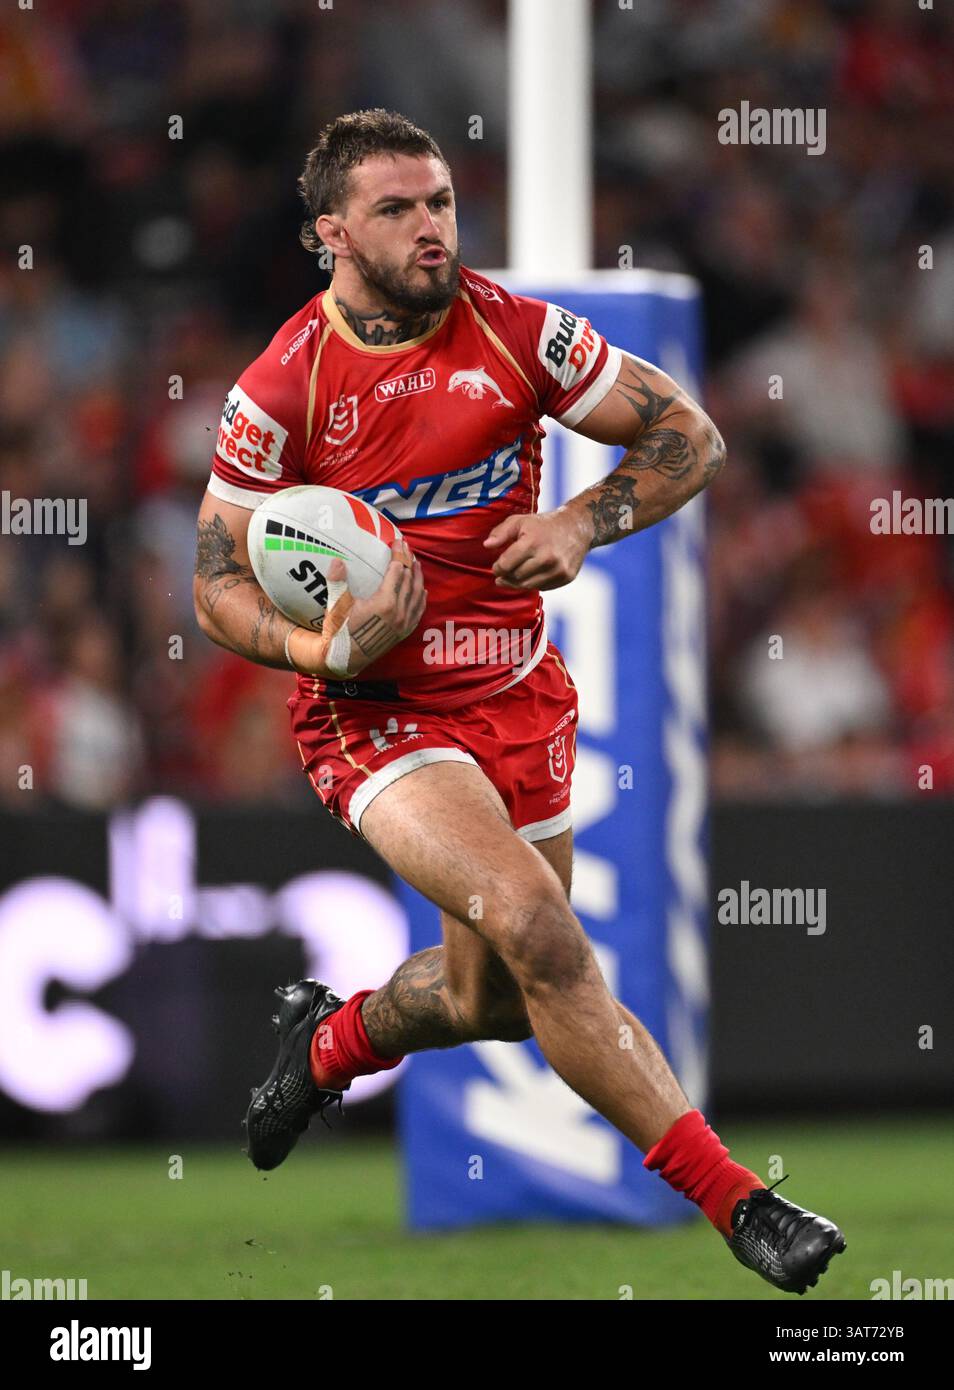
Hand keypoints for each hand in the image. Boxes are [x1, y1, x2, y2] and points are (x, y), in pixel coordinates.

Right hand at [288, 541, 425, 677]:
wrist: (344, 658)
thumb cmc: (339, 630)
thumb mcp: (336, 605)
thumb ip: (337, 581)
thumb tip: (337, 561)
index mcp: (385, 603)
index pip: (397, 572)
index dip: (398, 554)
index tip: (398, 541)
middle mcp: (399, 612)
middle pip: (409, 581)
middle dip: (409, 562)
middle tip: (407, 548)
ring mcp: (403, 623)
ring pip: (417, 595)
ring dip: (418, 578)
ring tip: (416, 564)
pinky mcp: (403, 632)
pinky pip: (418, 612)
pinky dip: (421, 599)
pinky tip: (422, 591)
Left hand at [482, 507, 591, 590]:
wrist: (577, 527)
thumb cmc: (544, 525)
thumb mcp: (520, 521)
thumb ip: (501, 533)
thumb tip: (487, 545)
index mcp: (532, 542)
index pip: (506, 564)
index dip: (497, 568)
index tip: (496, 567)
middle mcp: (547, 558)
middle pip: (516, 577)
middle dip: (507, 575)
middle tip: (505, 571)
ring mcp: (558, 569)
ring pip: (528, 585)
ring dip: (519, 581)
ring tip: (515, 574)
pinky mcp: (566, 577)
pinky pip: (542, 587)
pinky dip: (535, 582)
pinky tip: (533, 572)